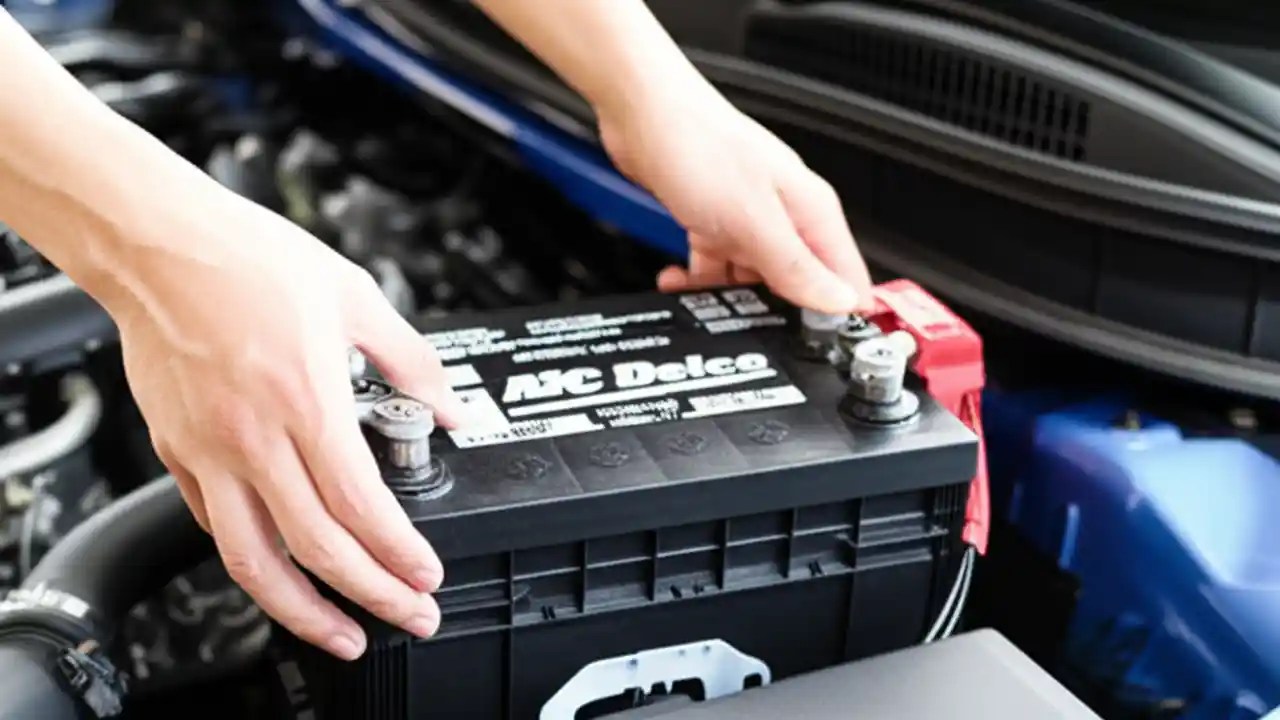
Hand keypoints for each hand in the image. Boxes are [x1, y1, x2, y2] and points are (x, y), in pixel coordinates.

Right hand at [107, 183, 464, 659]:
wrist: (160, 243)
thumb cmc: (250, 260)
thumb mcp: (354, 297)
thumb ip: (410, 359)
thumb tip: (444, 403)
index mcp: (306, 400)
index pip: (360, 506)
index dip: (398, 554)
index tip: (426, 576)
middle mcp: (255, 437)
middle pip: (318, 547)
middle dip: (374, 595)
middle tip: (411, 616)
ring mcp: (210, 451)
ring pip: (254, 560)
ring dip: (304, 610)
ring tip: (344, 634)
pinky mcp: (177, 452)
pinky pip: (217, 526)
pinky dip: (253, 560)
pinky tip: (281, 572)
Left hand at [598, 77, 873, 312]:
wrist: (641, 114)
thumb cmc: (699, 145)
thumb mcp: (754, 221)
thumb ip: (796, 266)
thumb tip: (838, 302)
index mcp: (811, 212)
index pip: (845, 277)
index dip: (839, 315)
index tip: (820, 348)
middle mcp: (786, 216)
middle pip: (797, 285)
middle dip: (772, 311)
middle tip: (747, 329)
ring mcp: (749, 219)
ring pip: (751, 280)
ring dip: (726, 297)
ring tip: (703, 304)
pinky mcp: (714, 220)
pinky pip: (716, 265)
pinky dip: (698, 280)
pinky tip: (679, 281)